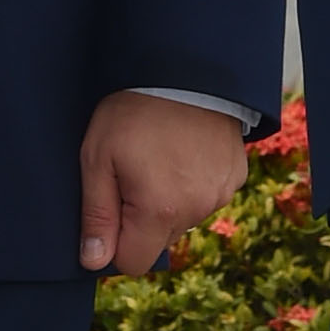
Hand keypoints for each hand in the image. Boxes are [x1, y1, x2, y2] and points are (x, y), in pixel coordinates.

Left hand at [75, 91, 250, 277]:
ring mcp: (220, 193)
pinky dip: (194, 183)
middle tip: (133, 173)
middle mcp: (197, 209)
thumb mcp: (98, 158)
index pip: (134, 262)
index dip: (116, 242)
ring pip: (184, 219)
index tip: (111, 208)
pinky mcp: (235, 176)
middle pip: (160, 240)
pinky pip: (207, 196)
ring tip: (160, 157)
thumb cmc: (133, 111)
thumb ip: (97, 215)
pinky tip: (184, 152)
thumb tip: (94, 261)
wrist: (185, 68)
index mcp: (159, 210)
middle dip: (142, 219)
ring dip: (170, 202)